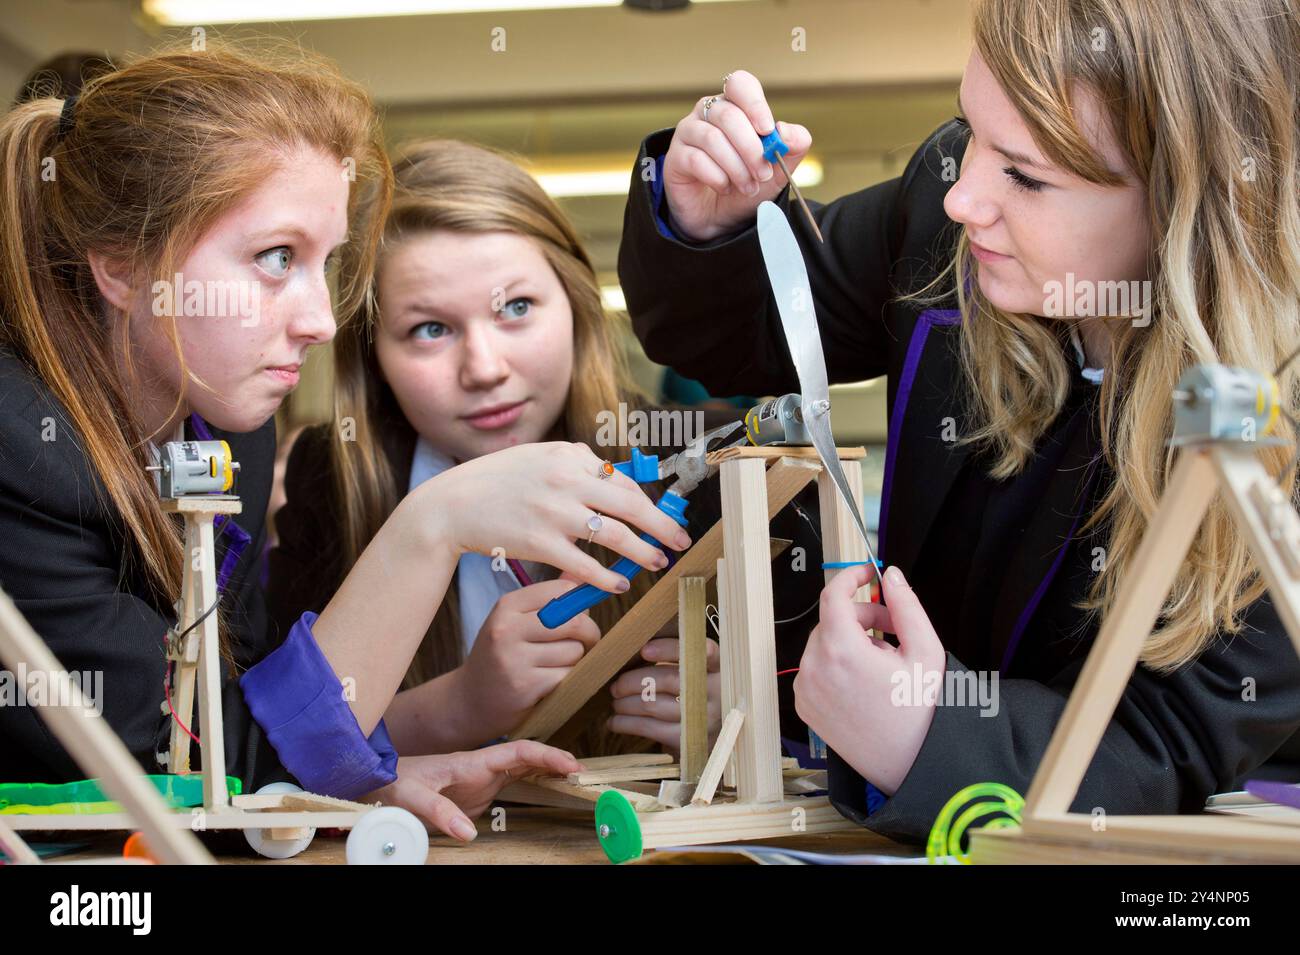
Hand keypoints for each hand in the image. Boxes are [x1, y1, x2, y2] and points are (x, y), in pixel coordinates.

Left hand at [364, 740, 581, 841]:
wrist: (384, 780)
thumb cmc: (397, 782)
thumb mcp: (413, 797)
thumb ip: (438, 812)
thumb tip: (469, 834)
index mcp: (474, 760)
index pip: (519, 751)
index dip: (546, 756)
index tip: (570, 765)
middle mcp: (485, 765)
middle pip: (530, 757)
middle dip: (558, 761)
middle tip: (584, 775)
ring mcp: (485, 777)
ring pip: (527, 768)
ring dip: (551, 771)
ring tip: (576, 780)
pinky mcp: (482, 791)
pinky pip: (516, 781)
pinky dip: (537, 781)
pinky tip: (552, 787)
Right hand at [418, 441, 691, 593]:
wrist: (449, 506)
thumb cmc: (493, 482)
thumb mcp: (535, 456)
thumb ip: (572, 461)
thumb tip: (608, 470)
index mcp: (567, 456)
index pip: (622, 480)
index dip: (649, 502)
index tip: (663, 516)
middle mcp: (565, 480)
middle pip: (630, 505)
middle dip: (662, 525)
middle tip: (680, 540)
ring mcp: (554, 512)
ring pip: (615, 536)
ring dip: (643, 553)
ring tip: (657, 563)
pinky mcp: (540, 543)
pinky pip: (585, 565)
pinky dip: (607, 577)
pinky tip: (619, 584)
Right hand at [457, 579, 601, 737]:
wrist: (470, 700)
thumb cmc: (500, 655)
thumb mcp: (516, 621)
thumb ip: (548, 599)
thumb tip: (580, 576)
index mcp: (507, 606)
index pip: (561, 591)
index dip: (581, 602)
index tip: (583, 614)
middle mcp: (507, 629)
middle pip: (574, 621)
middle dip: (589, 633)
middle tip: (587, 642)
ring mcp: (514, 659)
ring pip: (574, 651)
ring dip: (577, 660)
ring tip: (560, 663)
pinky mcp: (524, 686)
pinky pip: (568, 676)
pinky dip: (569, 679)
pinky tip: (553, 681)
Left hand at [607, 636, 721, 749]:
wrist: (716, 733)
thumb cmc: (696, 692)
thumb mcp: (696, 671)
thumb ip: (675, 657)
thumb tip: (633, 648)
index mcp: (718, 665)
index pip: (699, 651)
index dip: (670, 649)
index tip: (644, 650)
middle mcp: (717, 690)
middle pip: (667, 679)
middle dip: (632, 681)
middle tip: (616, 686)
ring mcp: (705, 716)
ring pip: (652, 704)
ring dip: (624, 703)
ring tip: (615, 702)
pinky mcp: (690, 739)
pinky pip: (649, 728)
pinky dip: (625, 724)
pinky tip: (615, 722)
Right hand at [663, 69, 812, 241]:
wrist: (722, 219)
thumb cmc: (748, 185)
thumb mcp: (780, 167)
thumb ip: (793, 145)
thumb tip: (785, 131)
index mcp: (735, 105)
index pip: (740, 84)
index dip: (755, 105)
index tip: (768, 131)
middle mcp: (708, 113)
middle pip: (728, 116)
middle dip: (751, 149)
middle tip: (764, 174)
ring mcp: (689, 133)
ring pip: (712, 138)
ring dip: (736, 168)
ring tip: (748, 187)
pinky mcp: (676, 157)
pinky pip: (696, 160)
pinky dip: (717, 178)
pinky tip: (725, 188)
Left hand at [793, 564, 945, 794]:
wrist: (912, 765)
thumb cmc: (921, 713)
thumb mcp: (925, 651)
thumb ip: (906, 605)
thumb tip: (891, 575)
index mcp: (840, 651)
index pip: (832, 595)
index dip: (851, 576)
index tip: (867, 573)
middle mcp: (814, 668)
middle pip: (832, 620)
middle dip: (863, 618)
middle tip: (894, 631)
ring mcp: (806, 689)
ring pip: (823, 643)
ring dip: (851, 642)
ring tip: (883, 663)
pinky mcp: (804, 706)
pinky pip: (816, 667)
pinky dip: (837, 664)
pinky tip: (865, 681)